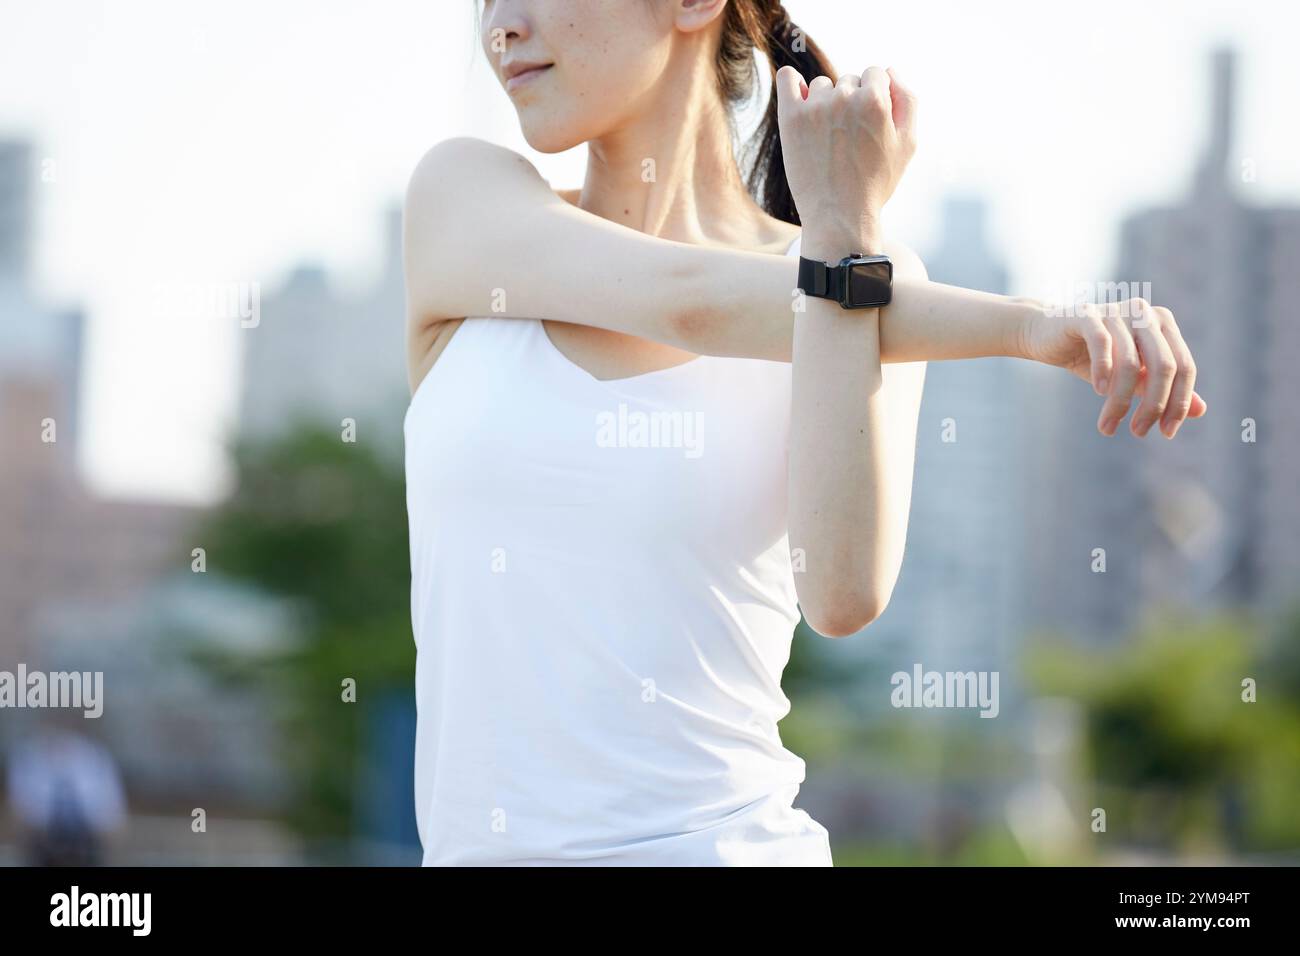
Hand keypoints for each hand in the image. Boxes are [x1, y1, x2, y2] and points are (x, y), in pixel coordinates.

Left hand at [775, 64, 915, 257]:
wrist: (838, 216)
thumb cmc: (876, 182)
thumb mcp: (908, 143)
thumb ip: (907, 99)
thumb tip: (890, 70)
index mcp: (875, 100)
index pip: (875, 73)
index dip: (876, 97)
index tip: (870, 123)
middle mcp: (844, 98)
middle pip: (849, 80)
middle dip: (852, 102)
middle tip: (850, 138)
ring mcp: (815, 107)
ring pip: (822, 85)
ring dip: (826, 102)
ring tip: (829, 138)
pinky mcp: (790, 118)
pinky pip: (787, 79)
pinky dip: (792, 82)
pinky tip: (799, 97)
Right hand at [1019, 297, 1206, 437]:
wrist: (1046, 334)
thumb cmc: (1092, 355)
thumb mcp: (1131, 375)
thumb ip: (1161, 388)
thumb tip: (1201, 411)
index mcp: (1162, 324)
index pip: (1184, 367)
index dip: (1179, 403)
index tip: (1166, 433)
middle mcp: (1144, 313)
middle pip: (1164, 366)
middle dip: (1153, 406)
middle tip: (1139, 432)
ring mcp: (1116, 311)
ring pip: (1130, 364)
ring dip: (1120, 401)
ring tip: (1108, 426)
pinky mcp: (1086, 315)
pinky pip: (1102, 344)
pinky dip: (1103, 372)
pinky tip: (1099, 393)